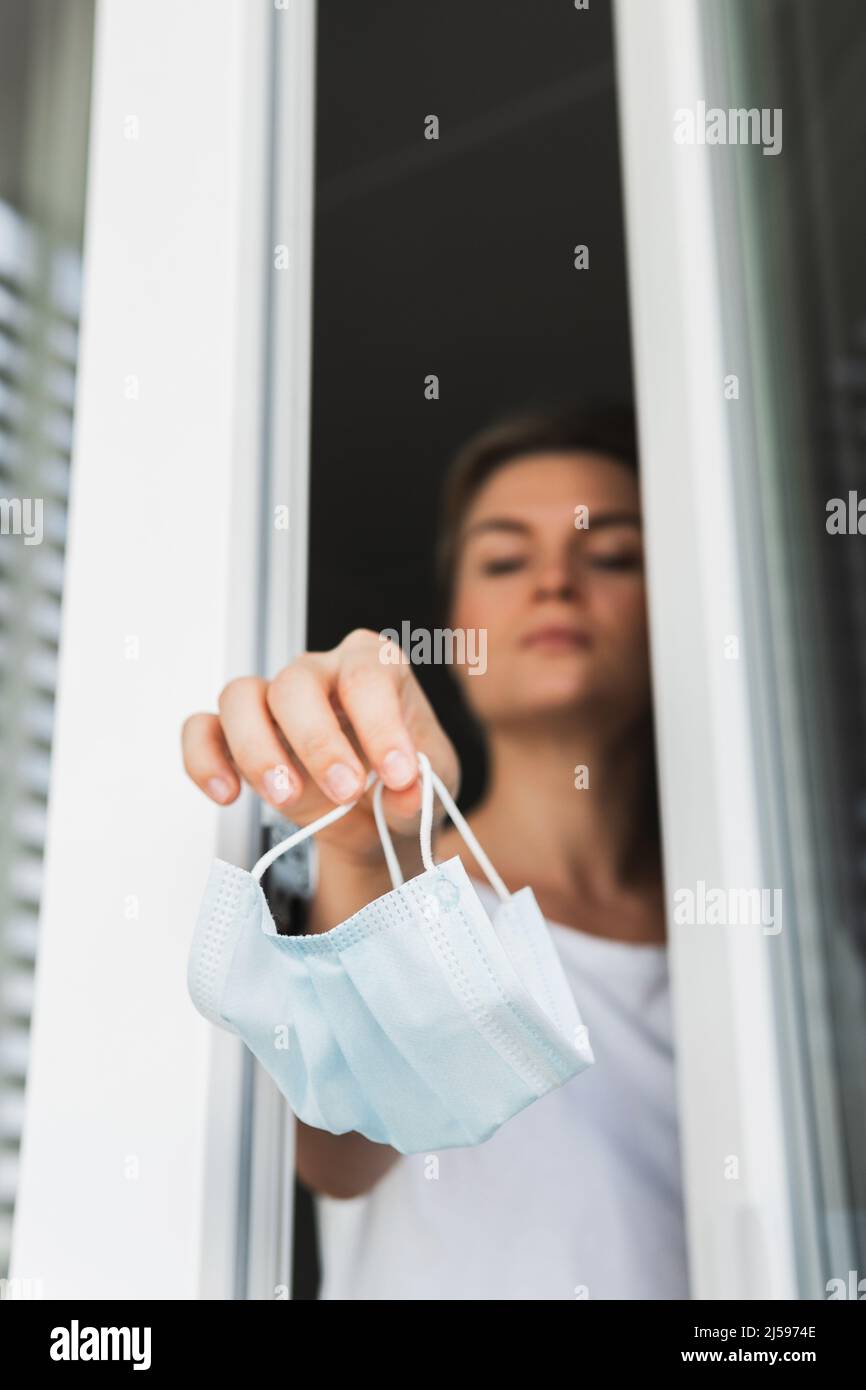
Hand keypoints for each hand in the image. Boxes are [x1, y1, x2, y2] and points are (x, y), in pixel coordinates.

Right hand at [181, 628, 459, 865]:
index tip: (399, 775)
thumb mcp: (430, 789)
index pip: (367, 675)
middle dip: (318, 740)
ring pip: (241, 696)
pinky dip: (204, 758)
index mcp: (374, 666)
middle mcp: (319, 672)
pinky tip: (227, 794)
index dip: (381, 724)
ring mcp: (272, 699)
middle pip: (297, 681)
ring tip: (285, 799)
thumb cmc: (400, 784)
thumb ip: (419, 789)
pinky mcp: (235, 734)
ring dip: (257, 749)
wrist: (374, 818)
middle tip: (345, 792)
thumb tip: (406, 789)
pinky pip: (202, 729)